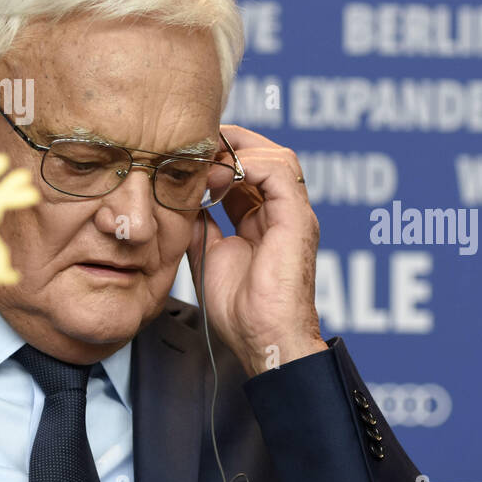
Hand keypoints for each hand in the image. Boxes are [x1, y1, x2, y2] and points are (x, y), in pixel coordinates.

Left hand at [187, 125, 325, 374]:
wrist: (261, 337)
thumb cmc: (241, 310)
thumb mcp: (208, 255)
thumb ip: (201, 225)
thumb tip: (185, 200)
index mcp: (265, 221)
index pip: (248, 172)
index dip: (220, 158)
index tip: (188, 159)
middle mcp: (284, 212)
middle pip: (265, 156)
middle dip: (230, 144)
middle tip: (196, 148)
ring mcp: (294, 213)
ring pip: (276, 156)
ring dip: (238, 151)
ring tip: (206, 163)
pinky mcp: (297, 218)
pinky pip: (279, 171)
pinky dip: (247, 164)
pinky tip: (219, 177)